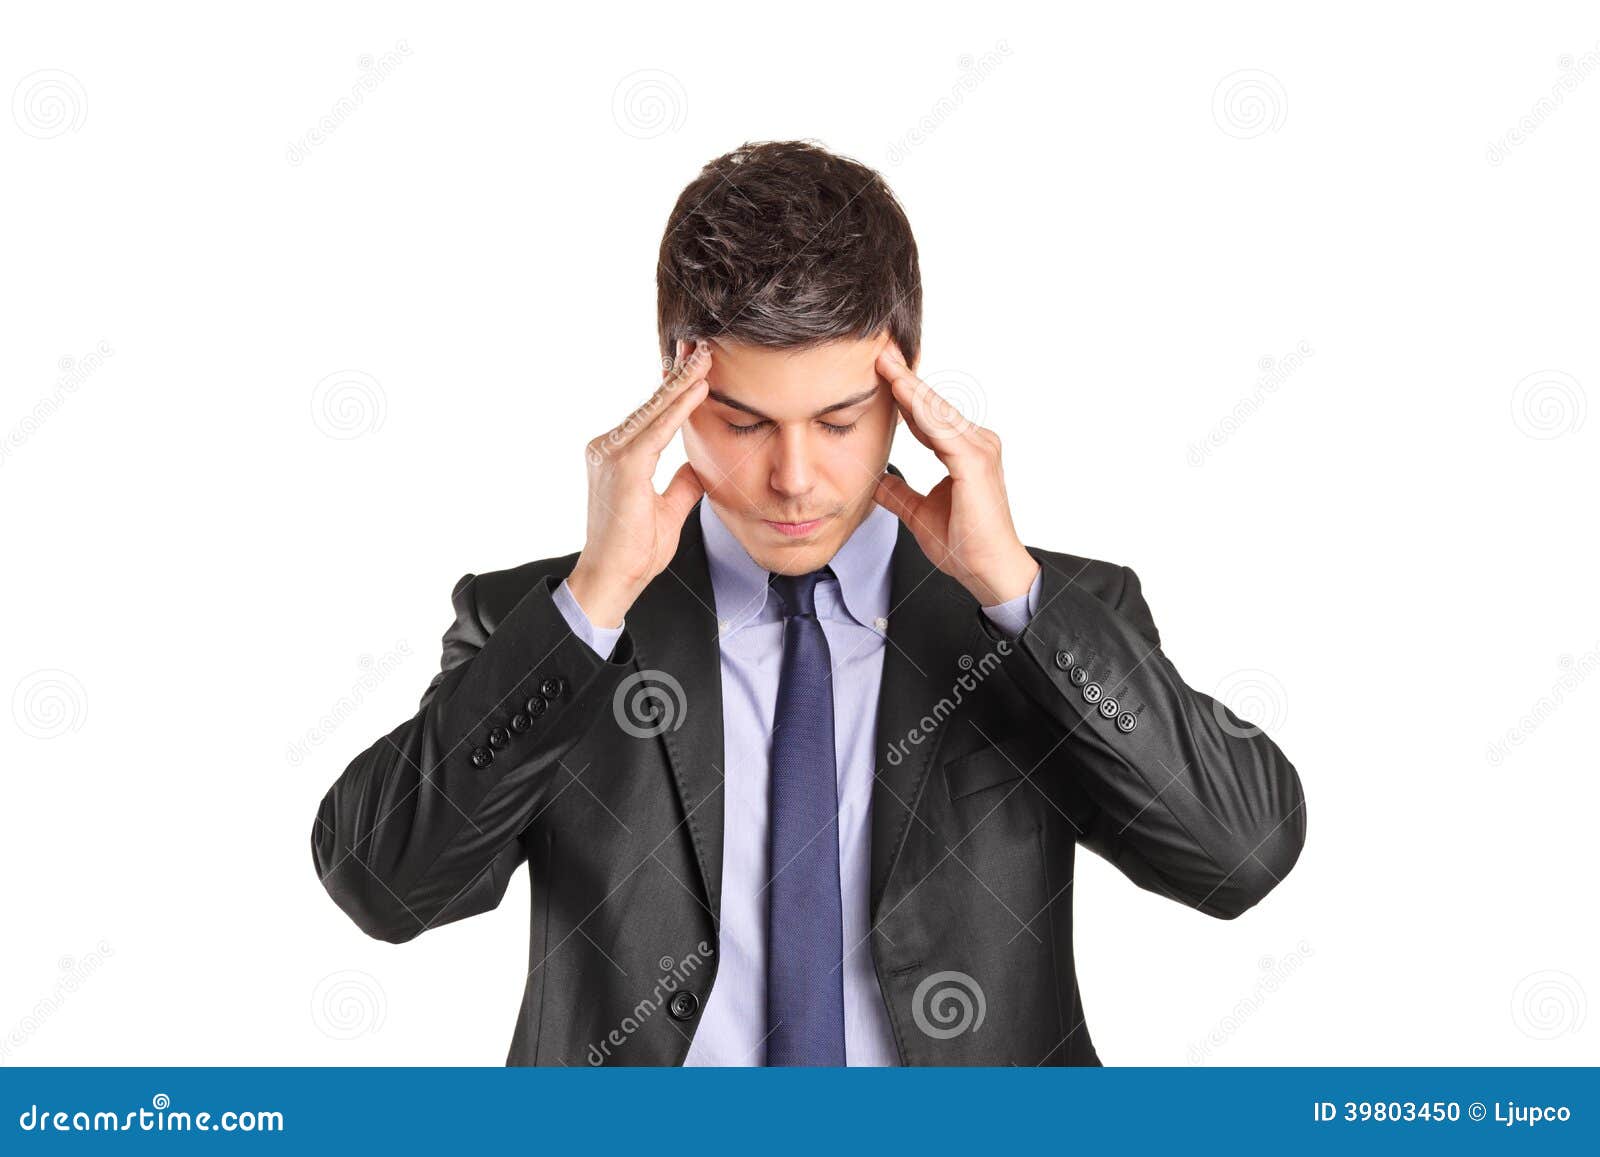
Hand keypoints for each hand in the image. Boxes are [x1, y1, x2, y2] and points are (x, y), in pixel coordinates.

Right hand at [567, 340, 711, 626]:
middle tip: (704, 347)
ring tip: (707, 359)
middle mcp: (607, 448)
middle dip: (679, 375)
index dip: (675, 389)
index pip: (652, 415)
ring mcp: (610, 455)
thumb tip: (697, 467)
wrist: (613, 578)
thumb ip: (681, 484)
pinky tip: (697, 390)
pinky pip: (655, 431)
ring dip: (682, 384)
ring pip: (654, 412)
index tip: (696, 365)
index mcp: (617, 456)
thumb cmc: (635, 550)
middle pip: (651, 405)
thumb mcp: (669, 510)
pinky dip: (678, 410)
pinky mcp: (621, 467)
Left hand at [872, 342, 1039, 607]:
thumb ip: (899, 494)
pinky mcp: (975, 463)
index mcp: (965, 452)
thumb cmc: (964, 545)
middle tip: (880, 351)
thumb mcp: (919, 513)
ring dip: (909, 387)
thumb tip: (877, 482)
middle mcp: (977, 444)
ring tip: (885, 363)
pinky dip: (921, 410)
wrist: (989, 572)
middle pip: (933, 405)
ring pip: (937, 412)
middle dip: (905, 379)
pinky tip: (902, 392)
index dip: (904, 394)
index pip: (928, 416)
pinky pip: (942, 431)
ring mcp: (979, 450)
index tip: (880, 371)